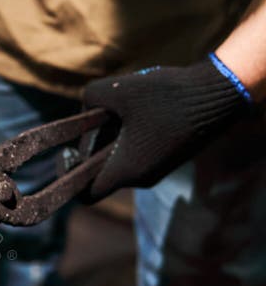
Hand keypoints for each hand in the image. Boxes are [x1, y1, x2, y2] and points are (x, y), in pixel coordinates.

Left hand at [83, 57, 249, 200]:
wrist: (218, 94)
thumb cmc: (166, 95)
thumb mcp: (116, 90)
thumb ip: (87, 102)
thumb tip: (82, 116)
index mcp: (125, 172)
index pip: (87, 195)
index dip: (71, 178)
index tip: (68, 154)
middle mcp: (141, 180)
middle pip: (102, 173)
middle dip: (94, 149)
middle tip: (99, 119)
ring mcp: (157, 172)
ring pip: (121, 162)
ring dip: (114, 139)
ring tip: (124, 111)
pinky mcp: (168, 160)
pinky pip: (138, 155)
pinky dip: (132, 138)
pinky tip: (140, 112)